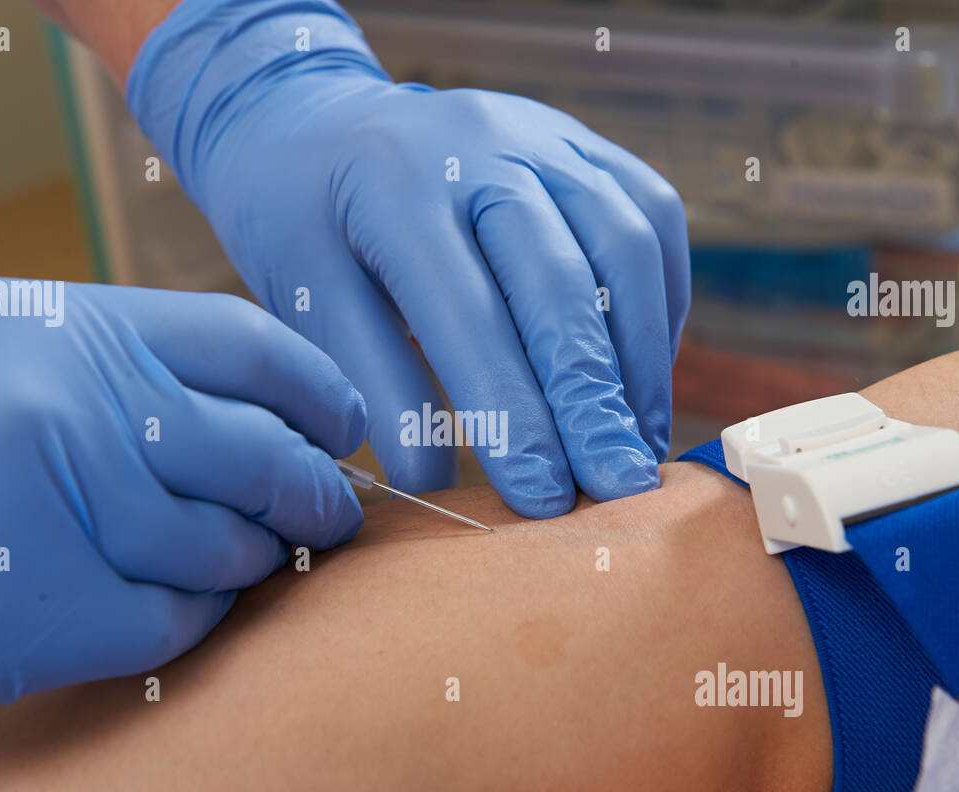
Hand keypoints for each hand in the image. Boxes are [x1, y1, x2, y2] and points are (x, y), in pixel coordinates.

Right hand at [0, 279, 364, 731]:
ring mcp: (50, 512)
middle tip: (336, 513)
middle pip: (261, 456)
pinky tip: (180, 606)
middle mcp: (69, 408)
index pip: (250, 347)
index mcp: (63, 326)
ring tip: (253, 557)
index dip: (322, 391)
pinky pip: (171, 623)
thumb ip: (113, 367)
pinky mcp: (22, 617)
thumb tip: (249, 410)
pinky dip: (194, 618)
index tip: (349, 425)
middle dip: (319, 492)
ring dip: (255, 560)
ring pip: (226, 549)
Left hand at [127, 0, 689, 517]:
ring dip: (639, 359)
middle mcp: (483, 143)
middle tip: (615, 488)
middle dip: (593, 401)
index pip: (470, 316)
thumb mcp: (305, 299)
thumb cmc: (301, 225)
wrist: (319, 124)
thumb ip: (374, 386)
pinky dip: (657, 306)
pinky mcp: (586, 143)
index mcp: (395, 185)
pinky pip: (651, 221)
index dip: (514, 414)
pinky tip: (641, 376)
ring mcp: (545, 134)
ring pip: (626, 248)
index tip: (541, 500)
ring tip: (637, 446)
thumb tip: (437, 490)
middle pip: (561, 284)